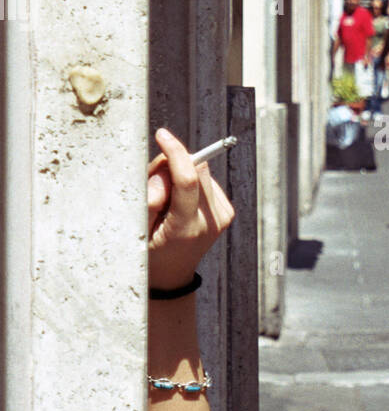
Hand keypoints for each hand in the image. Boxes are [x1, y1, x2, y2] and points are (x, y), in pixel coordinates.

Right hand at [148, 128, 234, 291]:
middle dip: (171, 165)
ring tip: (166, 200)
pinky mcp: (227, 212)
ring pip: (202, 171)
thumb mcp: (140, 227)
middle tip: (153, 185)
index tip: (162, 135)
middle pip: (196, 169)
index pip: (188, 180)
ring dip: (181, 174)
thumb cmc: (149, 252)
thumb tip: (167, 167)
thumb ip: (151, 196)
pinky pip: (207, 180)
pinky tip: (180, 204)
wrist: (172, 275)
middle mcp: (211, 221)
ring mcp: (223, 217)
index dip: (176, 153)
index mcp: (186, 228)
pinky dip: (191, 183)